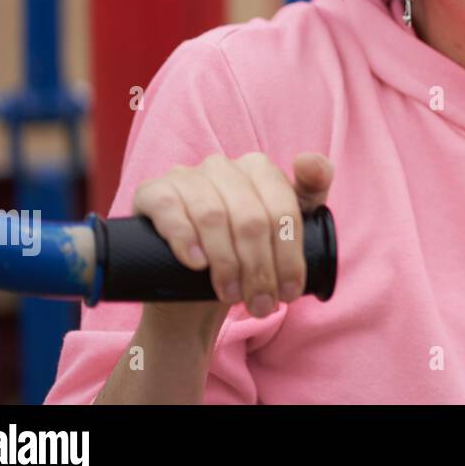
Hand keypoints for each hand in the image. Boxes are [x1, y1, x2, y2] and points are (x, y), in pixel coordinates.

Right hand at [130, 151, 334, 348]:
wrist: (193, 287)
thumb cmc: (246, 252)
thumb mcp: (286, 226)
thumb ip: (312, 188)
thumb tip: (309, 160)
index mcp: (259, 168)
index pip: (283, 209)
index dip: (289, 256)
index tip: (291, 292)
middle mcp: (222, 166)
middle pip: (251, 218)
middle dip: (260, 269)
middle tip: (263, 305)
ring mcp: (186, 176)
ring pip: (213, 216)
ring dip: (227, 264)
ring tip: (231, 296)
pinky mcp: (152, 192)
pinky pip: (169, 207)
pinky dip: (186, 237)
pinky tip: (196, 263)